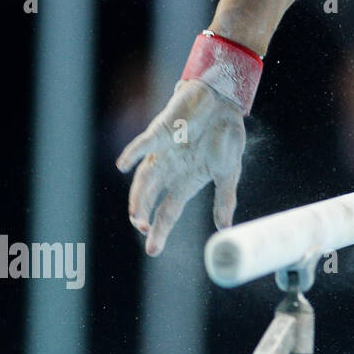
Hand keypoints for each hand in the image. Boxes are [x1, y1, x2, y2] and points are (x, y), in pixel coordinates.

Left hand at [115, 79, 245, 255]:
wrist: (223, 102)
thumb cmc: (226, 135)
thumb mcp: (229, 171)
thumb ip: (224, 198)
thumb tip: (225, 227)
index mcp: (186, 181)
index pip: (168, 211)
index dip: (159, 230)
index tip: (152, 251)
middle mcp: (169, 170)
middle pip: (151, 198)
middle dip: (144, 216)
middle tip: (142, 229)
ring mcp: (162, 152)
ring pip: (144, 178)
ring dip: (138, 195)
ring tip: (136, 212)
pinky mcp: (160, 133)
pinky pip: (143, 145)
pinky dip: (132, 154)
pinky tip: (123, 166)